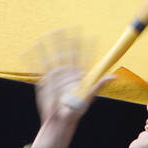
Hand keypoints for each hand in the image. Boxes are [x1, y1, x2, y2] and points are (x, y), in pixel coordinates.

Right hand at [28, 30, 113, 147]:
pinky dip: (37, 56)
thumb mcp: (88, 97)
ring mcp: (57, 76)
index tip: (90, 35)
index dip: (87, 46)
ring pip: (54, 56)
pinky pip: (41, 66)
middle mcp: (68, 73)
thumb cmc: (76, 111)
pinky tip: (34, 46)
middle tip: (67, 26)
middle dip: (67, 40)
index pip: (84, 57)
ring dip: (52, 44)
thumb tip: (113, 76)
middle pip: (68, 53)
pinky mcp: (47, 80)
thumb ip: (98, 85)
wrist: (60, 120)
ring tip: (50, 32)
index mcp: (79, 75)